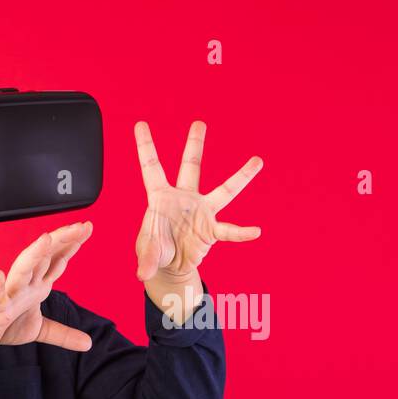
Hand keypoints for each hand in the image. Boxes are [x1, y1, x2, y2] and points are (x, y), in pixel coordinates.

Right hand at [0, 221, 92, 359]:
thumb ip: (64, 334)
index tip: (87, 227)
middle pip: (44, 257)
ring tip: (46, 239)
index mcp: (35, 284)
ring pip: (22, 270)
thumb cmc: (4, 323)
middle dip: (61, 240)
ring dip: (34, 254)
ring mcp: (9, 294)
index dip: (71, 243)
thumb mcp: (39, 329)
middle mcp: (24, 284)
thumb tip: (88, 343)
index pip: (55, 259)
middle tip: (81, 226)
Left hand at [133, 120, 262, 282]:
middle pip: (191, 167)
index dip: (145, 146)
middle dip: (195, 144)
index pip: (151, 167)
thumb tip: (142, 275)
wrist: (170, 265)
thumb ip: (146, 260)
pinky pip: (229, 231)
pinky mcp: (211, 230)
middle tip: (200, 123)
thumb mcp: (148, 252)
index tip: (140, 125)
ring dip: (240, 178)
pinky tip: (255, 232)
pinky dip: (242, 233)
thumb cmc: (156, 250)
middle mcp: (184, 198)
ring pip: (224, 191)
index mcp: (161, 197)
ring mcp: (201, 212)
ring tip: (257, 161)